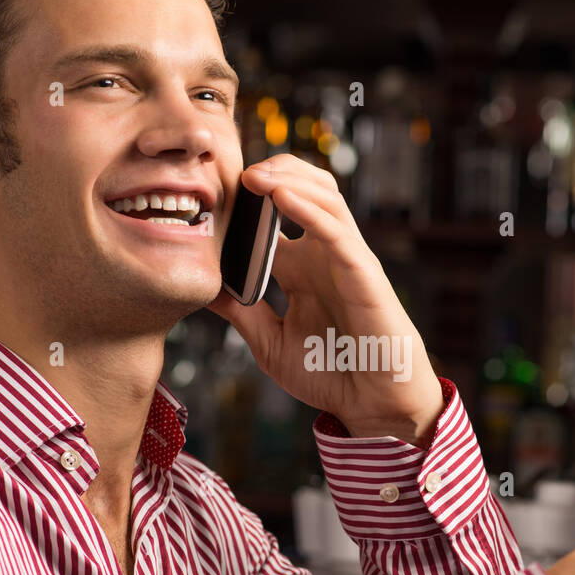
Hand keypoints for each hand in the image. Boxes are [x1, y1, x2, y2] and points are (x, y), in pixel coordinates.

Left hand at [206, 154, 443, 446]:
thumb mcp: (269, 342)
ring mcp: (345, 259)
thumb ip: (241, 312)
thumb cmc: (330, 373)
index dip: (249, 197)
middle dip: (272, 171)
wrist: (371, 403)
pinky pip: (335, 230)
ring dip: (288, 178)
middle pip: (304, 189)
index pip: (275, 215)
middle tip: (233, 171)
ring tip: (252, 175)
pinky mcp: (361, 272)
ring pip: (323, 196)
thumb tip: (203, 290)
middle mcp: (324, 255)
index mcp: (302, 268)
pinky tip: (280, 196)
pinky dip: (307, 209)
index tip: (215, 191)